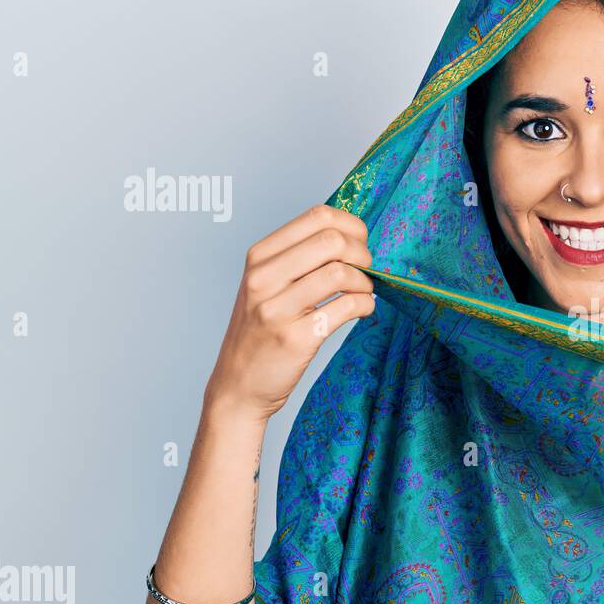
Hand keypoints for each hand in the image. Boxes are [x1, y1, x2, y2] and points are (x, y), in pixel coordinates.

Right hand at [204, 204, 374, 422]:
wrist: (237, 386)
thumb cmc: (261, 332)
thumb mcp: (267, 285)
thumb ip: (300, 258)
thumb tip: (352, 237)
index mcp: (259, 256)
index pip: (317, 216)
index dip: (352, 226)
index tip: (361, 243)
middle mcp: (263, 278)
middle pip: (332, 240)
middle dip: (362, 254)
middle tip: (366, 271)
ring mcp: (277, 308)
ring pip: (341, 273)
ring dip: (365, 283)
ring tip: (363, 294)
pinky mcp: (296, 338)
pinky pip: (346, 308)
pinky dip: (365, 305)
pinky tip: (362, 310)